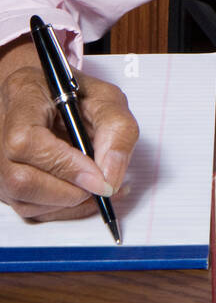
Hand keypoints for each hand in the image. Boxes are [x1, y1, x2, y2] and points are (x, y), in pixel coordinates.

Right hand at [0, 39, 139, 220]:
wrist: (52, 96)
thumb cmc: (74, 93)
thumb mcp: (106, 98)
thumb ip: (117, 130)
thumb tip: (110, 178)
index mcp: (22, 97)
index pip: (25, 142)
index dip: (64, 165)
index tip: (98, 176)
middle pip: (21, 180)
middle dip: (70, 191)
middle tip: (104, 184)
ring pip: (26, 201)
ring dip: (70, 203)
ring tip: (101, 187)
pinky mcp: (7, 184)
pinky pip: (32, 210)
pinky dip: (65, 208)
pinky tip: (88, 193)